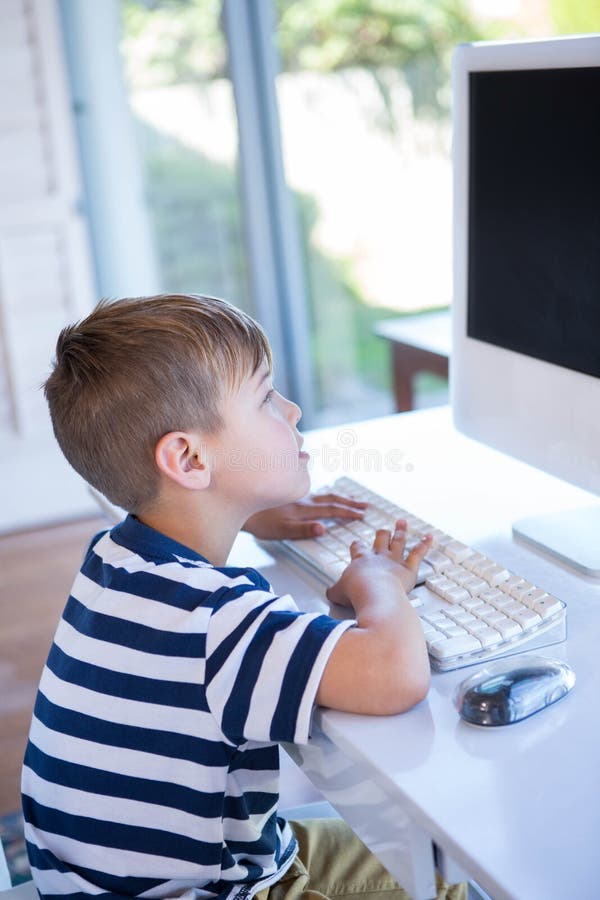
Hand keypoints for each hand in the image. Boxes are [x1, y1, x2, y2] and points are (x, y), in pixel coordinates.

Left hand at [242, 492, 366, 540]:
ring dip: (340, 497)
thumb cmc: (259, 521)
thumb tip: (324, 528)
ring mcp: (296, 495)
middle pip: (331, 499)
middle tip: (365, 505)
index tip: (362, 515)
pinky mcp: (289, 494)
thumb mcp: (281, 530)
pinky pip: (314, 492)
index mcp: (304, 509)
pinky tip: (322, 493)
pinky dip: (325, 494)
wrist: (240, 502)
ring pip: (323, 494)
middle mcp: (302, 499)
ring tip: (352, 498)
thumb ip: (303, 529)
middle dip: (349, 502)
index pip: (331, 509)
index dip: (348, 512)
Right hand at [326, 520, 431, 607]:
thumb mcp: (337, 592)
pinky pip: (418, 553)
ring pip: (398, 541)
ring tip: (402, 523)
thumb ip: (334, 591)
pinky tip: (429, 537)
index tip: (357, 544)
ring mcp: (394, 560)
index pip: (358, 549)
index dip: (358, 546)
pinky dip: (424, 544)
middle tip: (383, 530)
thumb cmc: (356, 592)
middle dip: (382, 534)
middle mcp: (378, 556)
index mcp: (360, 560)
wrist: (372, 593)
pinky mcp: (408, 568)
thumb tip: (329, 594)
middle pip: (380, 539)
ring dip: (401, 531)